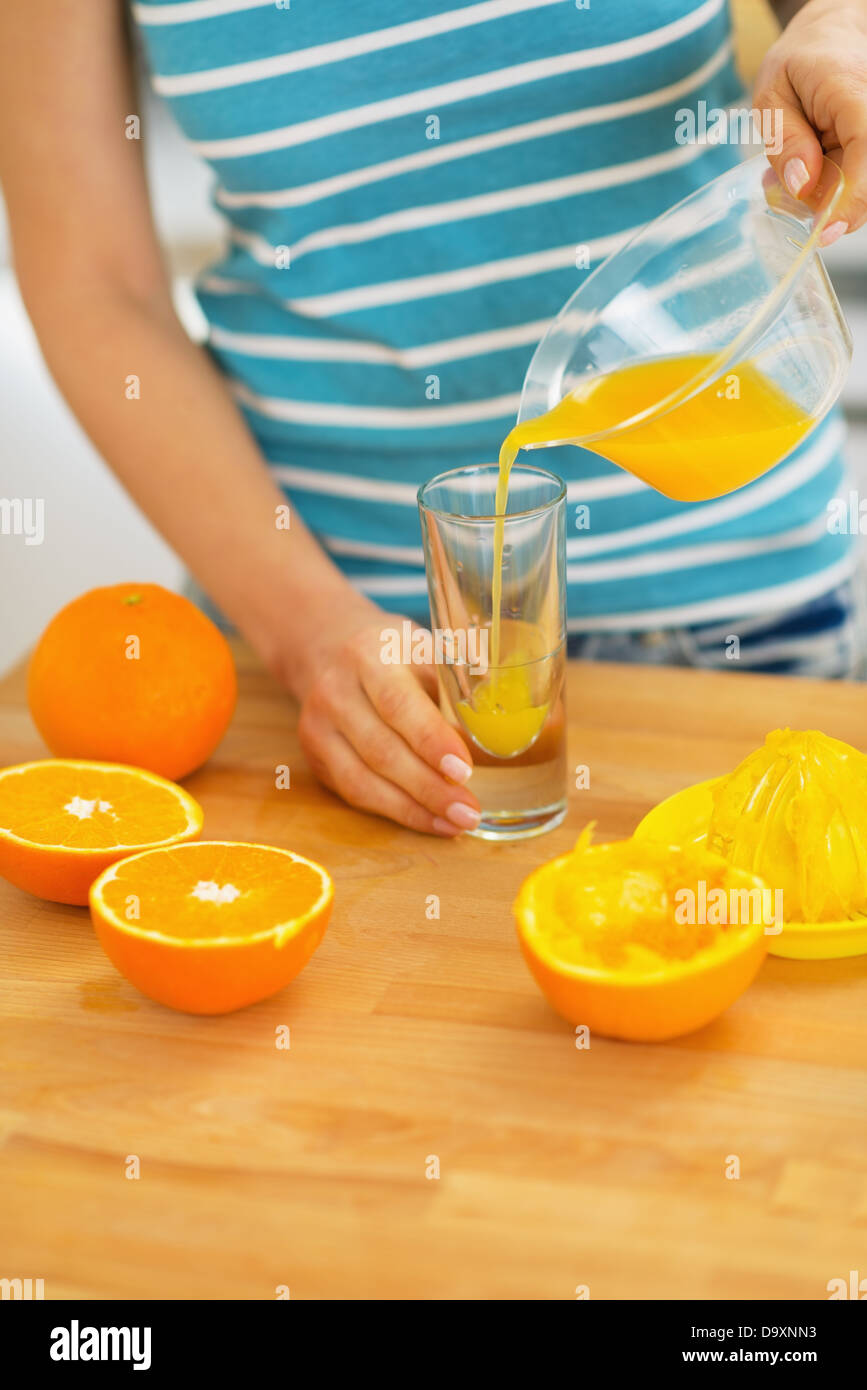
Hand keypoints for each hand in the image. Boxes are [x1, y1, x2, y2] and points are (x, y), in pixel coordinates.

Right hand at [286, 592, 480, 835]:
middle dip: (429, 787)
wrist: (328, 648)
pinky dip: (396, 811)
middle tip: (470, 811)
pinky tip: (430, 820)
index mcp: (369, 655)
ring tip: (457, 823)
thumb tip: (501, 723)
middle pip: (381, 749)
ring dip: (414, 809)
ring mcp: (318, 726)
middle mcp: (335, 691)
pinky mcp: (315, 755)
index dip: (430, 740)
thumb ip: (458, 681)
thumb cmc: (392, 652)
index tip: (464, 770)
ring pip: (363, 779)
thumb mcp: (424, 647)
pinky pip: (355, 792)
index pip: (397, 703)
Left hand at [755, 0, 866, 241]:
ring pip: (856, 187)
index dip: (850, 199)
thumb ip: (785, 141)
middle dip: (823, 201)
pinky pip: (852, 182)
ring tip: (786, 165)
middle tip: (778, 188)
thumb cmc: (798, 63)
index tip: (825, 230)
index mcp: (852, 91)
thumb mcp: (771, 97)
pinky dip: (824, 186)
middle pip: (863, 180)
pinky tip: (803, 165)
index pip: (866, 151)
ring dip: (819, 194)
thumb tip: (802, 185)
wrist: (828, 40)